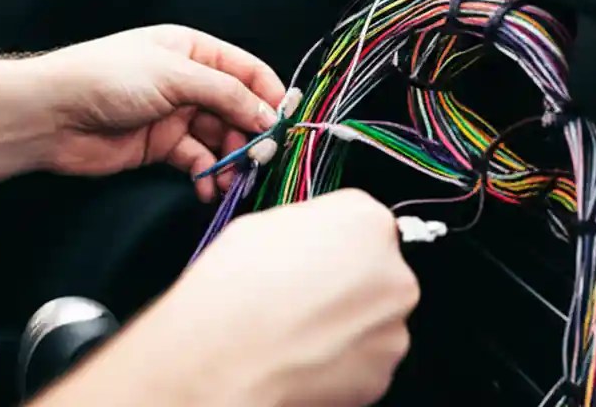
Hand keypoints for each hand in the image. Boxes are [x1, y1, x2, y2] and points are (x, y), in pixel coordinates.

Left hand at [27, 25, 285, 201]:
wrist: (52, 114)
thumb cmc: (103, 78)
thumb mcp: (174, 75)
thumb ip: (225, 94)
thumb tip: (266, 113)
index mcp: (192, 50)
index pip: (246, 71)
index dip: (269, 96)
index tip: (286, 123)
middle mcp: (187, 81)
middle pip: (237, 109)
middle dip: (253, 135)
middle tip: (262, 159)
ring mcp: (174, 115)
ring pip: (220, 139)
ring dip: (232, 161)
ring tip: (235, 179)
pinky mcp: (160, 146)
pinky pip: (198, 161)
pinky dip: (208, 175)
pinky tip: (209, 187)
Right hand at [35, 189, 418, 406]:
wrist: (207, 370)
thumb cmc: (219, 296)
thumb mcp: (253, 228)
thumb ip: (298, 223)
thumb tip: (306, 230)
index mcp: (360, 224)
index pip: (361, 217)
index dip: (327, 235)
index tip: (310, 251)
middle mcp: (388, 276)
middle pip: (372, 268)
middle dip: (336, 278)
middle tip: (288, 293)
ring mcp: (387, 333)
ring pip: (366, 316)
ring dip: (334, 319)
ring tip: (281, 328)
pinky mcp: (376, 378)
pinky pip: (358, 357)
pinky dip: (331, 356)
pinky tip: (288, 355)